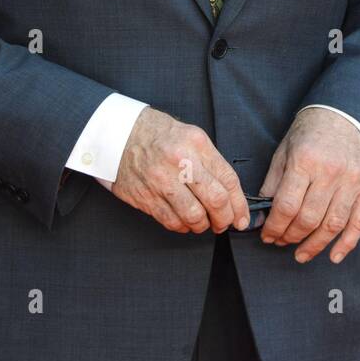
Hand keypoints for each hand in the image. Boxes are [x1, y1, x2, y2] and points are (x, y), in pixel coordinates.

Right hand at [110, 108, 250, 233]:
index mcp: (195, 144)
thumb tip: (230, 193)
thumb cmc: (156, 134)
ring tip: (203, 222)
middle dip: (225, 219)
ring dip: (203, 225)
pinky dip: (183, 227)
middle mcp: (180, 162)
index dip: (239, 204)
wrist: (117, 134)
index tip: (242, 217)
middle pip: (215, 201)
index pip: (228, 180)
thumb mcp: (190, 135)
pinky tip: (184, 221)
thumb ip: (210, 162)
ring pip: (194, 216)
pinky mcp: (146, 197)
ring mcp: (161, 181)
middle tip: (225, 223)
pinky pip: (172, 221)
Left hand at [258, 108, 359, 263]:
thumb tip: (262, 214)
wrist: (346, 115)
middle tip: (280, 242)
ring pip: (332, 225)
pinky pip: (359, 223)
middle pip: (308, 219)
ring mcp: (352, 181)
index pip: (287, 205)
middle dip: (290, 236)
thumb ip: (274, 182)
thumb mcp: (285, 151)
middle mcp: (330, 173)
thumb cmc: (310, 133)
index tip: (267, 235)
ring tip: (300, 254)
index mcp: (305, 161)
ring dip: (314, 245)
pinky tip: (333, 257)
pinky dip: (346, 244)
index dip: (274, 226)